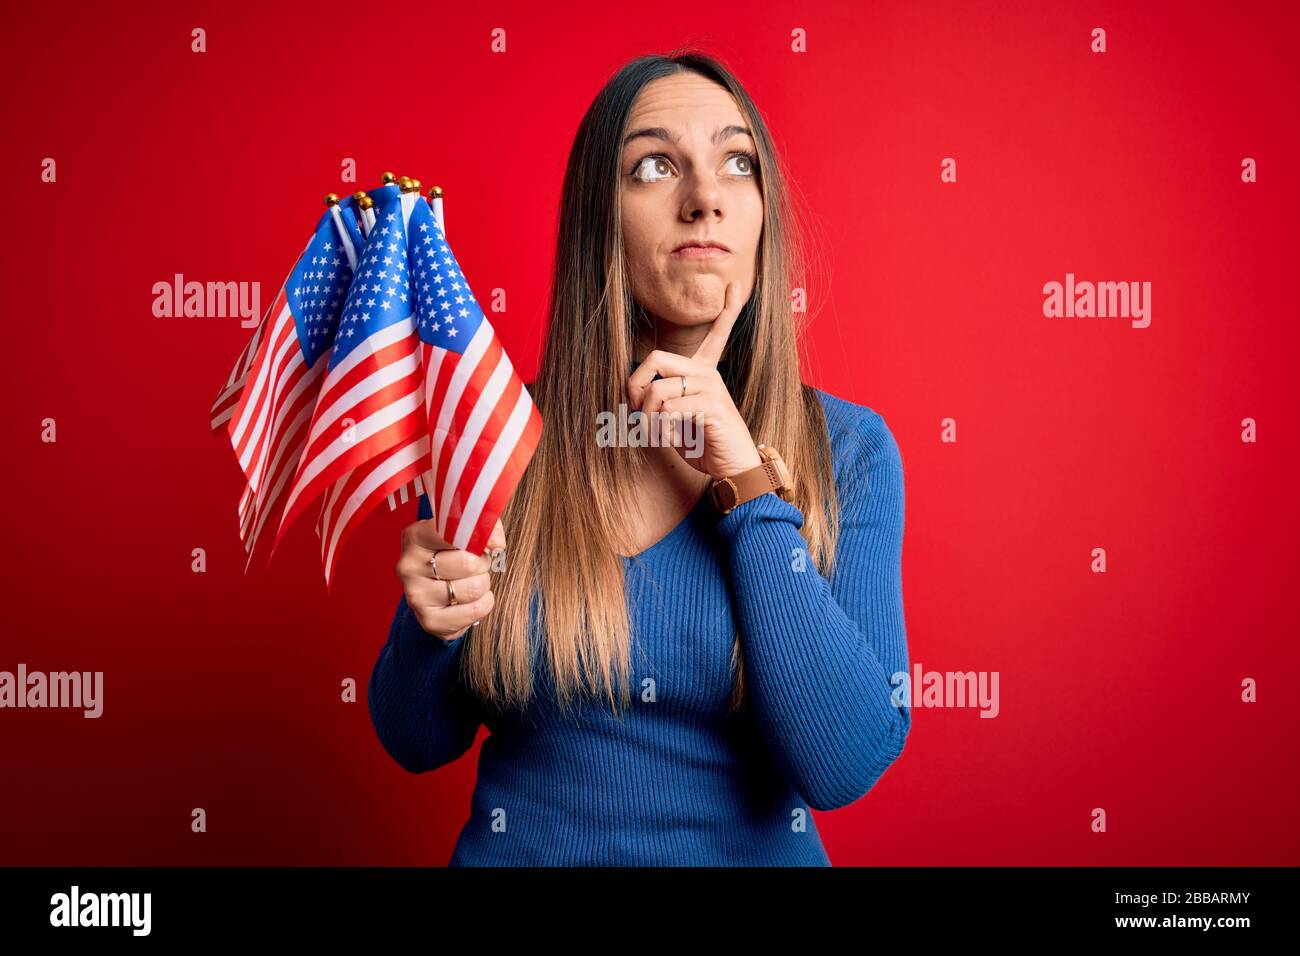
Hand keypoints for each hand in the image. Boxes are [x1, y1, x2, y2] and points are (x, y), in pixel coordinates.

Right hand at [396, 517, 506, 640]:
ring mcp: (416, 595)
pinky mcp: (429, 621)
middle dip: (483, 563)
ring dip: (484, 584)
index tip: (486, 542)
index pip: (455, 532)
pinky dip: (483, 603)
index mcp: (415, 536)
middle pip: (469, 563)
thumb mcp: (463, 529)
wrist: (433, 588)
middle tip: (477, 564)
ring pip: (474, 588)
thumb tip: (496, 544)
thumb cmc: (452, 553)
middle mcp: (409, 566)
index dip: (479, 537)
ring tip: (473, 580)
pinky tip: (472, 599)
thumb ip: (483, 524)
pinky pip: (475, 611)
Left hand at [625, 280, 762, 480]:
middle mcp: (708, 374)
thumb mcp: (674, 422)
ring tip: (656, 436)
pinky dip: (660, 430)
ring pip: (656, 391)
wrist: (734, 470)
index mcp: (703, 373)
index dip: (727, 312)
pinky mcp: (712, 406)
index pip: (717, 333)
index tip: (735, 287)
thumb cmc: (704, 446)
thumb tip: (633, 397)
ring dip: (646, 420)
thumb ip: (658, 405)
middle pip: (655, 358)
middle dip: (634, 389)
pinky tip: (672, 440)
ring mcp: (711, 388)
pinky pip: (668, 410)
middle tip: (636, 414)